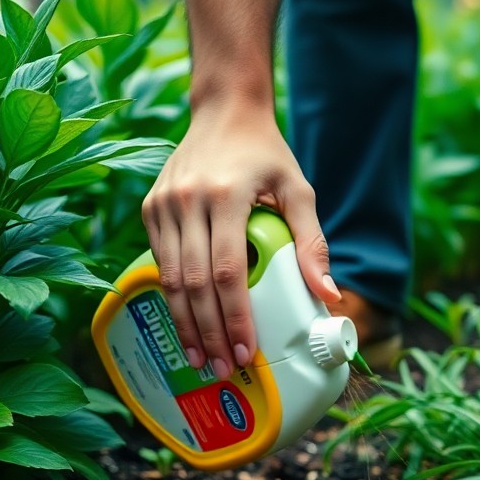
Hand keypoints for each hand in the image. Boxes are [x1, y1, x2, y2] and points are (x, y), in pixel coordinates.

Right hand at [141, 96, 339, 378]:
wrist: (224, 112)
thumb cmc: (266, 155)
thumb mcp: (299, 190)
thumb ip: (313, 242)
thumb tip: (329, 296)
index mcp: (226, 195)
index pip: (227, 270)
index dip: (234, 317)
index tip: (244, 351)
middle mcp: (188, 199)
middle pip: (194, 282)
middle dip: (209, 332)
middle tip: (222, 368)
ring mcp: (163, 203)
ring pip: (171, 278)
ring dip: (186, 323)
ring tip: (202, 357)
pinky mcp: (150, 207)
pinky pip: (160, 263)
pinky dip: (173, 297)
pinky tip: (187, 323)